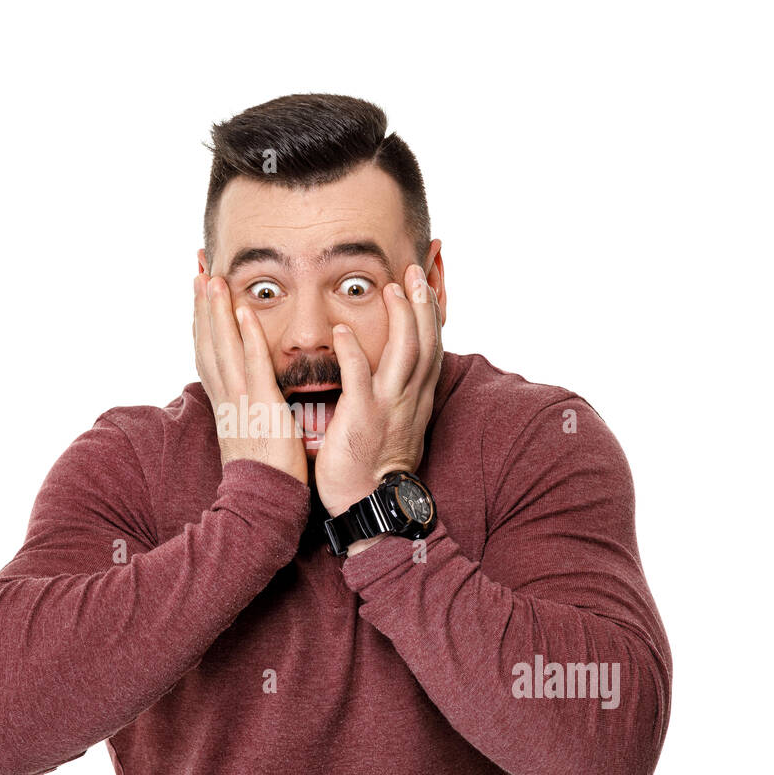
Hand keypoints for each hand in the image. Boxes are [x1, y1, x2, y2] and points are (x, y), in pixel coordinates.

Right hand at [193, 273, 307, 485]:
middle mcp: (225, 396)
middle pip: (208, 341)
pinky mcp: (261, 407)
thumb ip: (246, 409)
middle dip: (202, 303)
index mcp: (223, 401)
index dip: (202, 319)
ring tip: (213, 277)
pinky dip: (247, 337)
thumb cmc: (261, 472)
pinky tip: (243, 312)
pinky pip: (252, 365)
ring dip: (217, 310)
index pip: (208, 351)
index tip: (199, 290)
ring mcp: (240, 400)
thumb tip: (248, 396)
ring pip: (223, 346)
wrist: (260, 502)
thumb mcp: (248, 433)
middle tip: (199, 268)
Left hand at [314, 263, 442, 516]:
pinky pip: (360, 380)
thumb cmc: (373, 463)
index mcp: (416, 397)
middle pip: (426, 341)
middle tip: (415, 270)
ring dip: (400, 317)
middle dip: (423, 303)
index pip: (431, 346)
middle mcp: (409, 397)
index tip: (426, 283)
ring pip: (405, 353)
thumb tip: (391, 371)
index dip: (431, 313)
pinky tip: (342, 331)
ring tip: (390, 286)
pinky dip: (353, 353)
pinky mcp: (363, 419)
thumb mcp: (394, 422)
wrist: (369, 504)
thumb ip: (394, 392)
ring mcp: (388, 407)